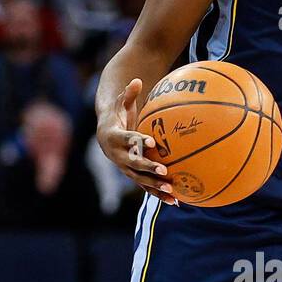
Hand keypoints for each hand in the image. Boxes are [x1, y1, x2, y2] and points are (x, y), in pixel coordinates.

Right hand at [97, 78, 178, 204]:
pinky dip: (159, 195)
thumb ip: (128, 93)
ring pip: (140, 180)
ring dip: (156, 187)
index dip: (138, 141)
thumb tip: (137, 79)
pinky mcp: (133, 176)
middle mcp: (118, 156)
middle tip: (164, 171)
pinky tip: (176, 201)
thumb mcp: (120, 103)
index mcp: (115, 138)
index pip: (127, 139)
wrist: (104, 136)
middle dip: (148, 169)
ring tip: (172, 192)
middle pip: (134, 164)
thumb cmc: (116, 116)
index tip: (151, 142)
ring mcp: (125, 168)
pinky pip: (146, 187)